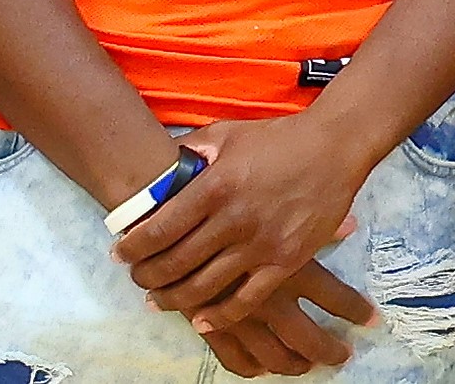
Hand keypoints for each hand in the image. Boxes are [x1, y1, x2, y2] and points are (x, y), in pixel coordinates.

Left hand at [114, 113, 377, 375]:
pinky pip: (247, 300)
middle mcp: (233, 219)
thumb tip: (165, 167)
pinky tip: (201, 321)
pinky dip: (220, 316)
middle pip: (175, 263)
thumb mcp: (228, 133)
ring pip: (205, 287)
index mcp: (214, 186)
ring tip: (158, 300)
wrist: (335, 147)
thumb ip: (192, 150)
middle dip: (147, 277)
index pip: (159, 228)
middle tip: (136, 279)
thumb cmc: (279, 138)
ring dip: (174, 299)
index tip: (119, 255)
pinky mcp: (285, 261)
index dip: (133, 248)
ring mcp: (260, 244)